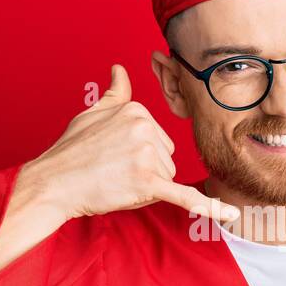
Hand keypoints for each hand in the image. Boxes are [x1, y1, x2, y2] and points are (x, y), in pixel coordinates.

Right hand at [16, 64, 238, 222]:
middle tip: (113, 172)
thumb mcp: (92, 113)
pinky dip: (209, 208)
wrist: (54, 183)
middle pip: (167, 159)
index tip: (112, 157)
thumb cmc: (71, 151)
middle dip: (146, 172)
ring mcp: (148, 156)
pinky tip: (231, 216)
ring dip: (147, 188)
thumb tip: (121, 69)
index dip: (138, 156)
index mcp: (137, 111)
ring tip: (116, 183)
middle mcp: (145, 128)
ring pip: (168, 180)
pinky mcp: (148, 183)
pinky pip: (185, 197)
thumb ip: (115, 93)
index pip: (158, 140)